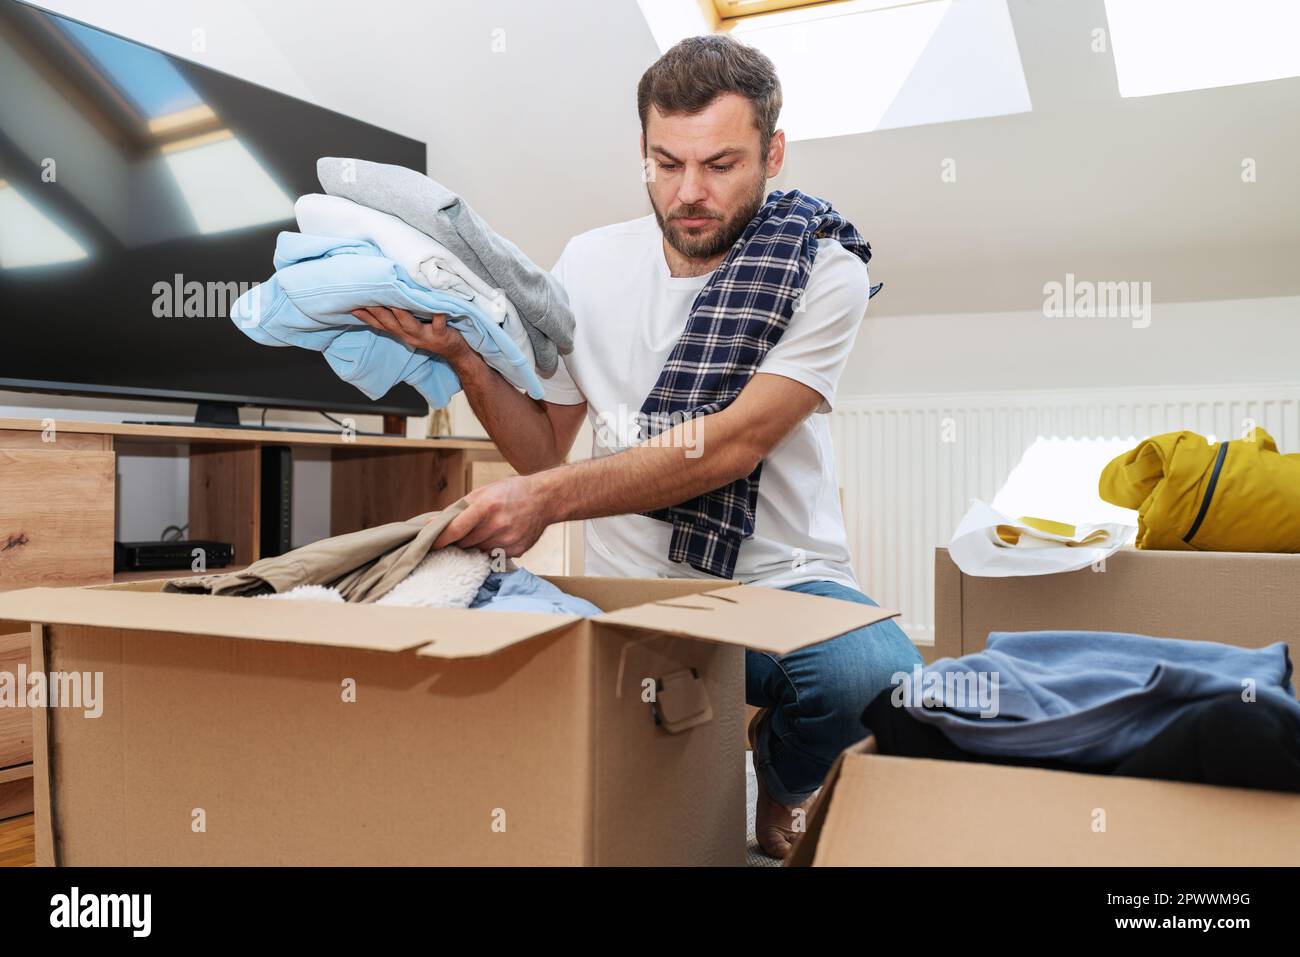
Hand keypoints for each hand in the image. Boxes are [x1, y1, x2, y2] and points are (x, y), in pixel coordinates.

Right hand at [351, 306, 468, 361]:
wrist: (455, 351)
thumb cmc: (432, 332)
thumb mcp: (410, 327)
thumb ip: (397, 317)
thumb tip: (382, 301)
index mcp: (401, 332)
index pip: (379, 324)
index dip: (365, 316)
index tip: (352, 304)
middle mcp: (409, 335)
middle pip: (389, 323)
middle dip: (377, 310)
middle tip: (366, 296)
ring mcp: (425, 336)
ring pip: (408, 324)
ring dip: (400, 313)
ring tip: (393, 300)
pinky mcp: (441, 335)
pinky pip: (439, 324)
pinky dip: (439, 316)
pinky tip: (439, 307)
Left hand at [432, 474, 553, 556]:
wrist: (544, 498)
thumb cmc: (511, 492)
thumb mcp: (483, 492)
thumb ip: (458, 508)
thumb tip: (432, 523)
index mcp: (487, 506)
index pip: (456, 529)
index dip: (440, 539)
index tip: (430, 544)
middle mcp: (498, 524)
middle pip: (465, 542)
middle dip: (460, 539)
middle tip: (464, 531)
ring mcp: (509, 539)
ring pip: (478, 550)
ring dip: (476, 544)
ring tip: (486, 529)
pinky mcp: (517, 550)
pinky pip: (493, 555)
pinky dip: (491, 548)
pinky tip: (500, 535)